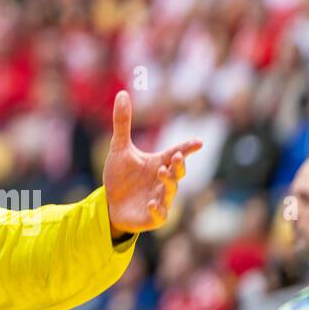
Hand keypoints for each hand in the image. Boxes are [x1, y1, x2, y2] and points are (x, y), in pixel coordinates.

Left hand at [103, 91, 201, 236]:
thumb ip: (123, 122)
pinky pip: (159, 213)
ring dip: (168, 182)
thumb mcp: (119, 148)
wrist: (110, 204)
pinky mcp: (153, 216)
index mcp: (159, 163)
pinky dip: (157, 208)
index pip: (176, 153)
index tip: (198, 141)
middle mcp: (163, 180)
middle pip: (178, 172)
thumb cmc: (120, 177)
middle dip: (180, 165)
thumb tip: (122, 93)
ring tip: (162, 172)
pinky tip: (150, 202)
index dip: (187, 148)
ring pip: (170, 191)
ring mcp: (161, 199)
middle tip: (177, 156)